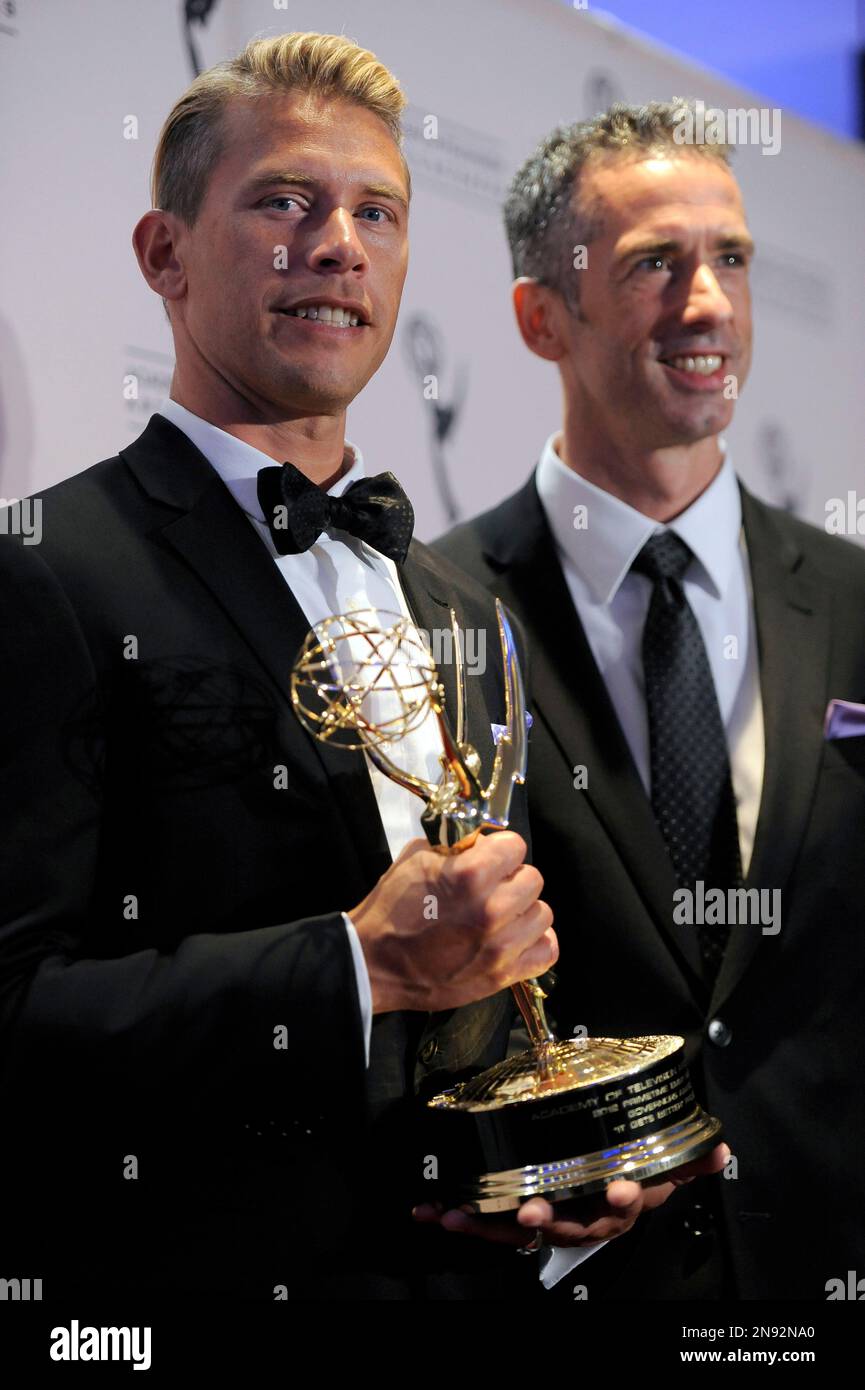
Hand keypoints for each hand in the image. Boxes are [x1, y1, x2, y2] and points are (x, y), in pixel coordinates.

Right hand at [348, 831, 555, 1014]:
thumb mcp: (415, 859)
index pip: (516, 846)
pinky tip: (513, 939)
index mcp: (470, 875)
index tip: (488, 859)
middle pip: (533, 879)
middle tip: (491, 889)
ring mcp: (501, 946)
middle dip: (512, 879)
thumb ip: (455, 847)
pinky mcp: (502, 975)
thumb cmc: (391, 909)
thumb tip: (482, 845)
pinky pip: (547, 951)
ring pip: (542, 914)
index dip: (499, 850)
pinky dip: (534, 943)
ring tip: (500, 917)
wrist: (374, 964)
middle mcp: (492, 909)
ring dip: (522, 912)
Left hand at [413, 1142, 729, 1248]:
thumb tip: (719, 1151)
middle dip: (546, 1218)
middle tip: (531, 1210)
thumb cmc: (633, 1175)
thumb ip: (688, 1161)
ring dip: (486, 1224)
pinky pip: (491, 1223)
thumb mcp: (664, 1167)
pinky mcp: (519, 1220)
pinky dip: (461, 1218)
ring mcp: (549, 1222)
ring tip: (456, 1215)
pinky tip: (430, 1212)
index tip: (618, 1187)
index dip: (622, 1198)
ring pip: (519, 1229)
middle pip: (566, 1224)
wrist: (612, 1193)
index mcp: (617, 1203)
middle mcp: (582, 1219)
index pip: (624, 1204)